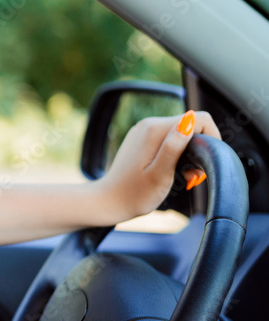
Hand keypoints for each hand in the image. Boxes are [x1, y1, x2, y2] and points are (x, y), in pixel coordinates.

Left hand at [98, 109, 220, 222]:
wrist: (108, 201)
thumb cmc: (135, 194)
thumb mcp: (160, 174)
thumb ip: (175, 146)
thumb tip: (191, 119)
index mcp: (155, 130)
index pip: (200, 119)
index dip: (211, 139)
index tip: (203, 164)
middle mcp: (149, 124)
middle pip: (191, 126)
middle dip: (199, 150)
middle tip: (191, 177)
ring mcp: (144, 130)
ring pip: (181, 133)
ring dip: (188, 154)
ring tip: (182, 177)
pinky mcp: (142, 139)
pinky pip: (168, 140)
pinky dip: (175, 155)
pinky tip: (170, 172)